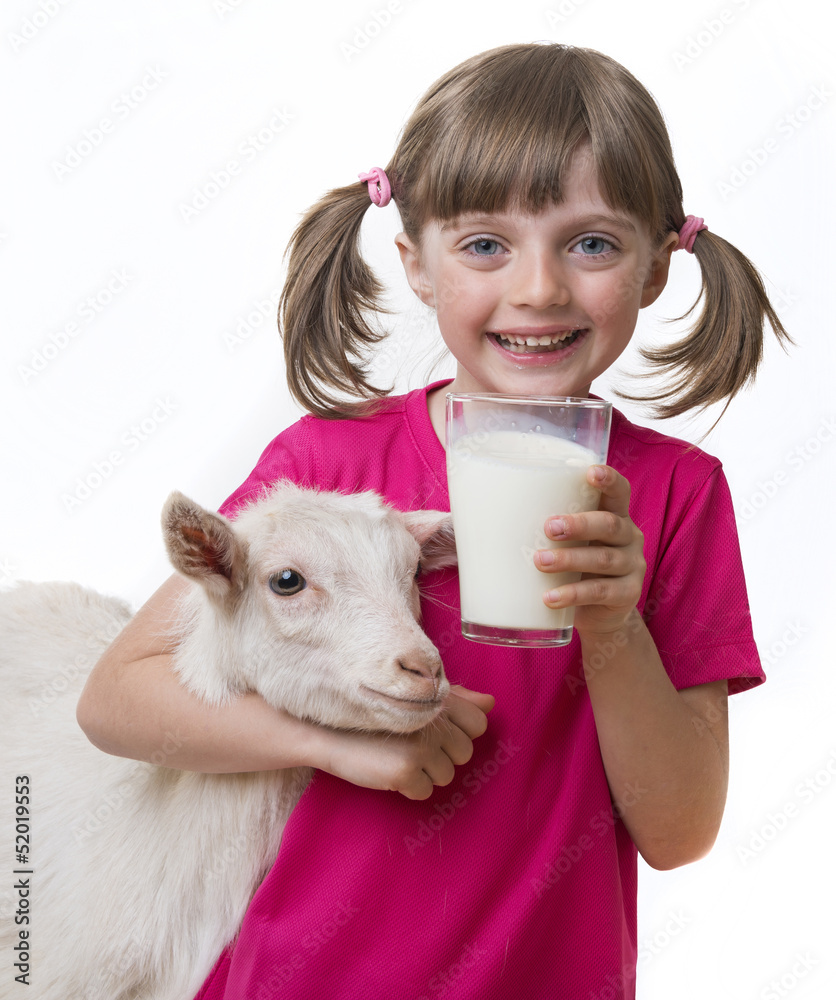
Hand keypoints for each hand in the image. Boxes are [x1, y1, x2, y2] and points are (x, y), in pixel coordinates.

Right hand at [315, 685, 494, 800]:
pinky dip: (408, 787)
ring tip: (398, 755)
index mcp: (437, 701)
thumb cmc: (375, 718)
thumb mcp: (414, 702)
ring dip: (425, 773)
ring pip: (447, 775)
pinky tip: (389, 769)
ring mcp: (420, 747)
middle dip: (441, 755)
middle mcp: (433, 722)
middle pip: (464, 753)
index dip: (458, 733)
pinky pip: (424, 792)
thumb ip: (456, 701)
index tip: (433, 731)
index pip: (478, 724)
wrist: (329, 733)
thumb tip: (490, 703)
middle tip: (411, 745)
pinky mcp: (405, 772)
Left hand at [533, 465, 644, 637]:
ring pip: (602, 559)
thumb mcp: (565, 543)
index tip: (590, 472)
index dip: (609, 480)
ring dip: (569, 559)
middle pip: (609, 524)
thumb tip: (476, 512)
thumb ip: (543, 527)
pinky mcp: (628, 595)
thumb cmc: (572, 567)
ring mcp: (632, 567)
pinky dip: (572, 594)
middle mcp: (629, 538)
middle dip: (578, 524)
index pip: (620, 492)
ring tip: (540, 561)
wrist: (595, 614)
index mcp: (615, 516)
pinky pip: (600, 592)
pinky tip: (549, 597)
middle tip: (549, 528)